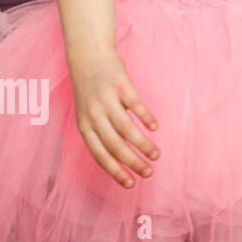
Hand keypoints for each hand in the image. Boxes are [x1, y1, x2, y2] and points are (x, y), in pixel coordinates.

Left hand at [67, 51, 159, 188]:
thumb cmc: (91, 91)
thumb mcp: (88, 114)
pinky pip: (135, 105)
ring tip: (156, 154)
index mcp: (84, 125)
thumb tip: (120, 159)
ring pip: (126, 129)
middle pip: (115, 145)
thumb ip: (100, 134)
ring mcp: (106, 99)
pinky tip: (155, 127)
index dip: (115, 171)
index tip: (130, 184)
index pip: (100, 155)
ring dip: (143, 144)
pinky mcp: (120, 85)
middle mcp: (93, 114)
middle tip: (149, 173)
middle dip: (133, 162)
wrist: (88, 56)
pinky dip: (146, 118)